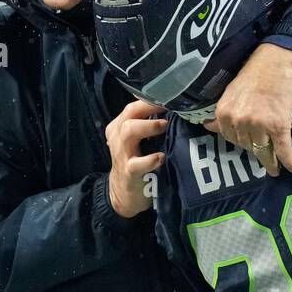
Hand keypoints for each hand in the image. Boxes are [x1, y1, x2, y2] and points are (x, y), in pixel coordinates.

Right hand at [106, 99, 166, 216]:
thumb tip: (173, 109)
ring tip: (164, 126)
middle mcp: (118, 137)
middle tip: (169, 110)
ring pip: (129, 131)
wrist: (124, 194)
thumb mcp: (136, 141)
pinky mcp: (129, 172)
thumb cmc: (136, 162)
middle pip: (129, 113)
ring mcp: (122, 154)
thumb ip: (147, 125)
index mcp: (119, 127)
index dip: (151, 100)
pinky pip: (137, 163)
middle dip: (150, 108)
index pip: (133, 106)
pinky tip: (162, 157)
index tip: (170, 98)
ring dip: (149, 126)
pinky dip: (151, 159)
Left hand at [207, 42, 291, 176]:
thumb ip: (221, 114)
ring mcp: (258, 124)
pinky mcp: (278, 125)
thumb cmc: (255, 72)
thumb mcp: (231, 92)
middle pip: (248, 146)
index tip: (250, 146)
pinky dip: (288, 160)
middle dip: (256, 151)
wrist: (278, 60)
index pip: (231, 139)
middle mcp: (238, 120)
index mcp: (224, 113)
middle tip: (265, 156)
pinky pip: (283, 148)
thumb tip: (208, 127)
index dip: (242, 143)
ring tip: (276, 167)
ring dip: (272, 161)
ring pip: (264, 151)